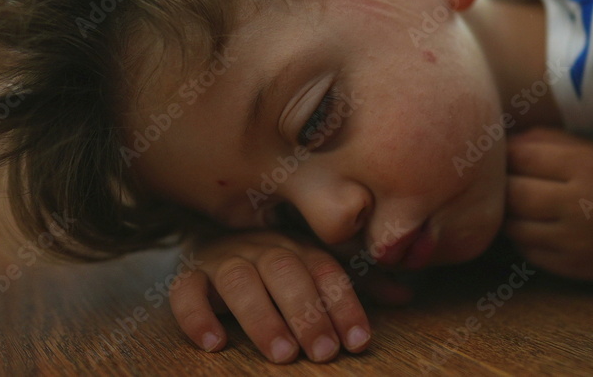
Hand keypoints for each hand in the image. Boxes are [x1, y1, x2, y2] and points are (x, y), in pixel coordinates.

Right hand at [168, 230, 377, 363]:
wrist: (213, 239)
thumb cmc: (276, 265)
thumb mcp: (316, 270)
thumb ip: (356, 284)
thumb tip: (406, 295)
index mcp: (297, 246)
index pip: (327, 271)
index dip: (345, 305)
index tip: (359, 341)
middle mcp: (262, 247)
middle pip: (286, 272)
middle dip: (308, 314)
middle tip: (323, 353)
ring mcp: (223, 258)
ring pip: (241, 280)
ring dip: (263, 317)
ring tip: (283, 354)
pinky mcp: (187, 275)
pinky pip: (187, 291)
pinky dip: (198, 316)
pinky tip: (215, 344)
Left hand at [504, 127, 592, 281]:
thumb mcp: (592, 151)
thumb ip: (546, 140)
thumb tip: (498, 140)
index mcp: (589, 167)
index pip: (522, 156)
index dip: (504, 154)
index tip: (500, 154)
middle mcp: (583, 205)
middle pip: (513, 193)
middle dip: (500, 186)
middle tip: (499, 181)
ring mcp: (576, 241)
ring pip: (514, 225)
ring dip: (507, 213)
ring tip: (514, 203)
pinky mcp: (571, 268)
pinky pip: (525, 250)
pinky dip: (521, 237)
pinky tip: (531, 226)